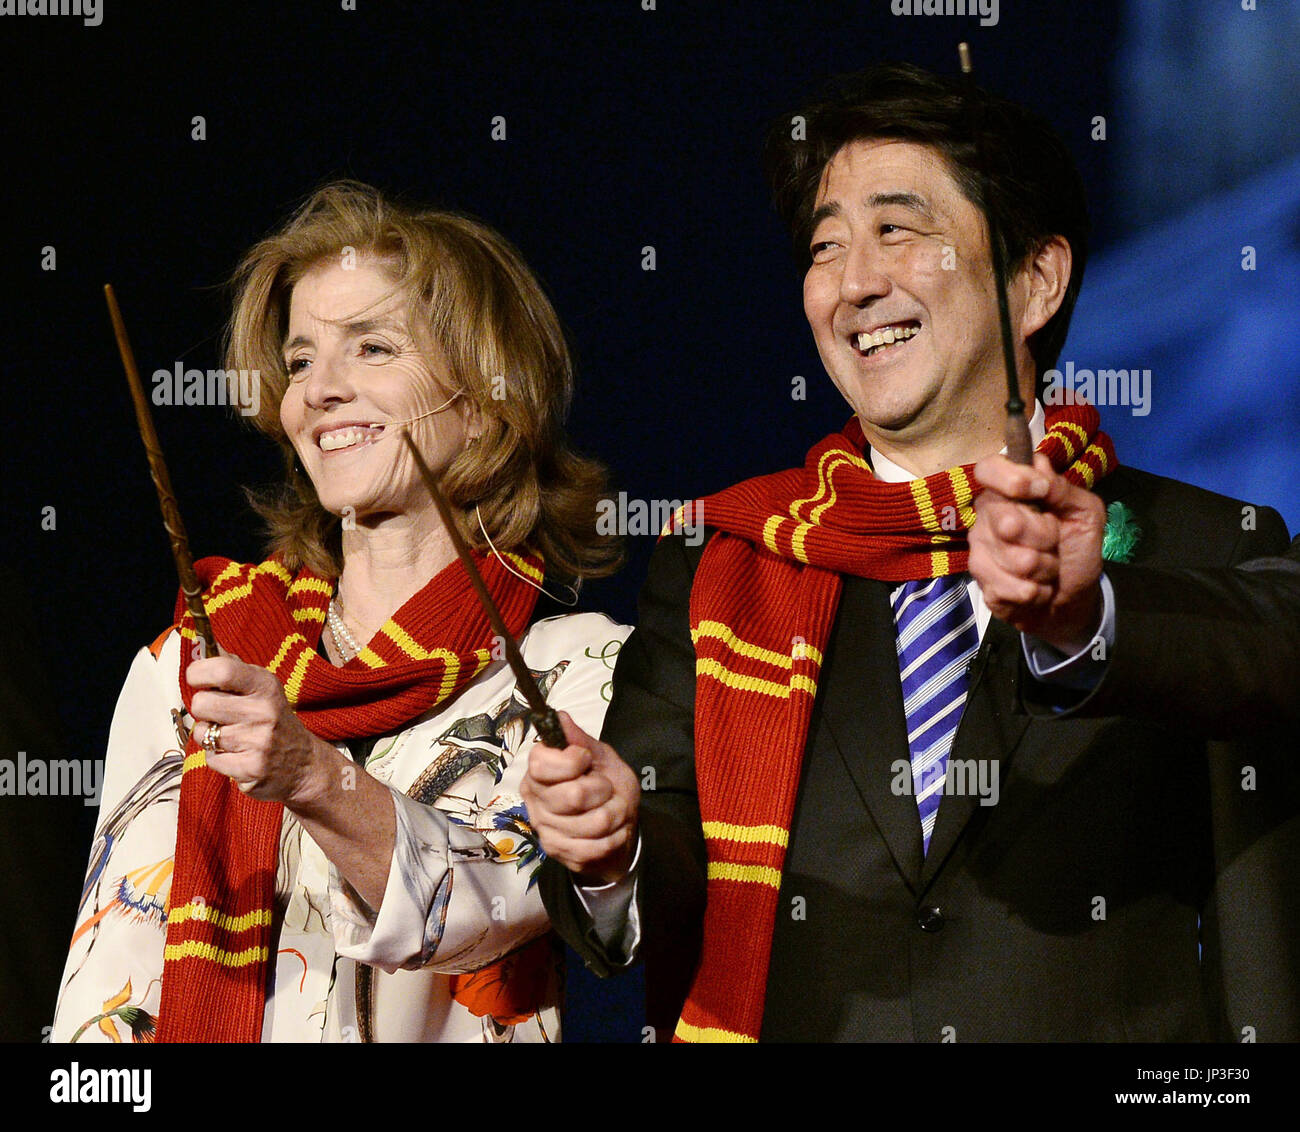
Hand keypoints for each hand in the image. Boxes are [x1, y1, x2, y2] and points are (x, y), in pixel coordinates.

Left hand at [188, 653, 336, 805]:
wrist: (304, 764)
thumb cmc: (274, 719)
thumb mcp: (263, 688)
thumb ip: (233, 667)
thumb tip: (204, 645)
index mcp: (265, 685)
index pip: (221, 670)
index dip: (198, 673)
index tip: (198, 679)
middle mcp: (263, 711)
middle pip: (201, 704)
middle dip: (204, 711)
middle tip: (220, 715)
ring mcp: (257, 742)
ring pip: (202, 733)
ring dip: (210, 736)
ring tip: (232, 737)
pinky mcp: (250, 768)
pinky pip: (211, 759)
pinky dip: (219, 758)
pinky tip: (237, 755)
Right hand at [521, 711, 638, 883]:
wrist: (616, 825)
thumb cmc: (606, 785)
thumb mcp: (601, 757)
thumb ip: (581, 740)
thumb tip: (559, 716)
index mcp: (539, 771)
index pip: (541, 764)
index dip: (572, 762)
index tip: (586, 760)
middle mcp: (535, 800)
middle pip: (573, 796)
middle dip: (603, 791)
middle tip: (606, 789)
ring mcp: (544, 829)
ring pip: (591, 823)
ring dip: (615, 815)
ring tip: (613, 811)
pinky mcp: (558, 853)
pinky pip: (595, 847)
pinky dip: (615, 837)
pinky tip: (613, 831)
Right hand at [970, 452, 1106, 653]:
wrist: (1072, 597)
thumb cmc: (1076, 548)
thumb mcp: (1086, 512)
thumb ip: (1063, 489)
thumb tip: (1038, 466)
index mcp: (1009, 492)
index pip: (988, 469)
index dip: (1010, 478)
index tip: (1040, 491)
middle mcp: (988, 517)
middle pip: (1006, 520)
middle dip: (1044, 536)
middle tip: (1054, 541)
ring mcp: (980, 551)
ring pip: (1014, 559)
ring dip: (1045, 567)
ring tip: (1049, 567)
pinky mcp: (982, 584)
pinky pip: (1011, 587)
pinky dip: (1036, 591)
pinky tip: (1037, 588)